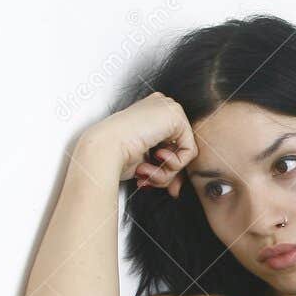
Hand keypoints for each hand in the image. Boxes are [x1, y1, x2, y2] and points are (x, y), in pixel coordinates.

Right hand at [78, 91, 197, 198]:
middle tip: (149, 179)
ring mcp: (167, 108)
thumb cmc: (115, 155)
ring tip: (147, 170)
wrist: (105, 148)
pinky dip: (175, 163)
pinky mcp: (175, 115)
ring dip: (167, 170)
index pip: (170, 145)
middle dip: (166, 172)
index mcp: (149, 114)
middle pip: (178, 149)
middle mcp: (159, 108)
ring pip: (184, 151)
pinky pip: (190, 150)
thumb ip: (163, 167)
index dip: (163, 168)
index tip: (150, 181)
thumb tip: (177, 188)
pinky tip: (156, 157)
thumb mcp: (144, 160)